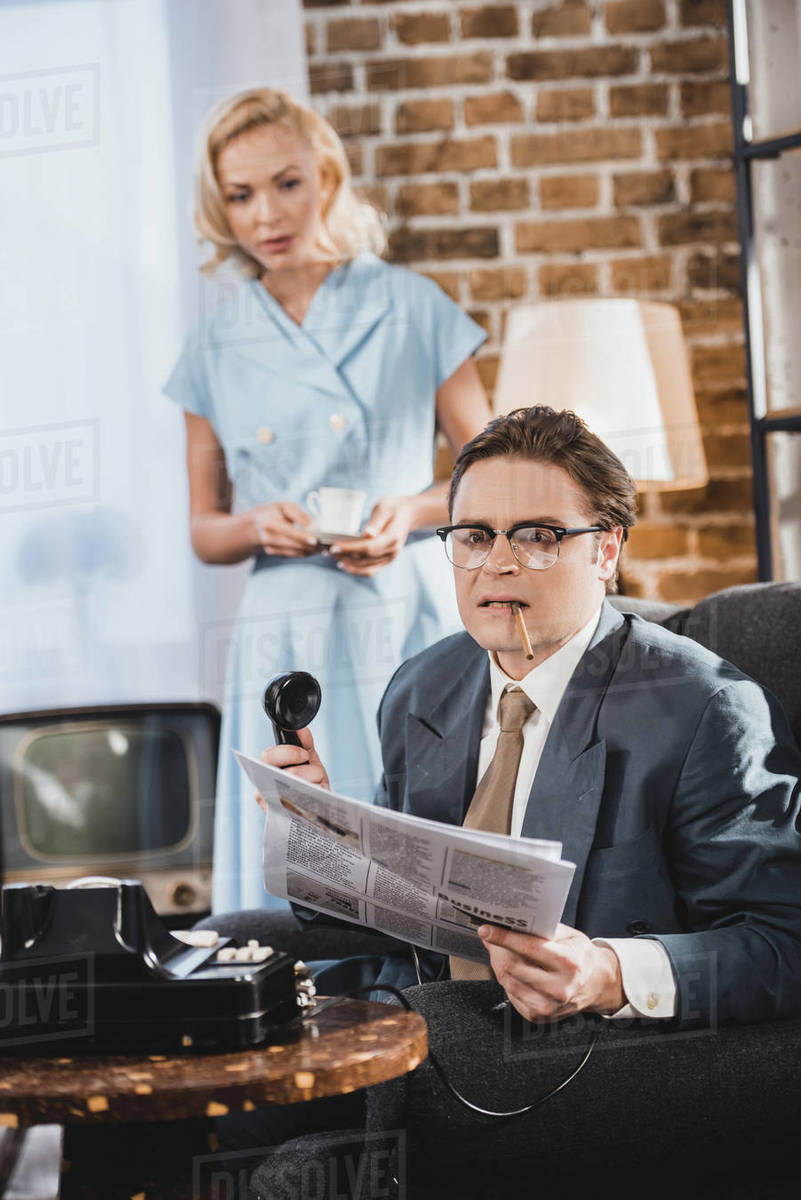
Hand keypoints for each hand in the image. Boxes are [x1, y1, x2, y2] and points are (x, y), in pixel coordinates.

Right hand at [247, 501, 318, 557]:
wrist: (253, 526)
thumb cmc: (272, 512)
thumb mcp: (283, 506)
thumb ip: (298, 514)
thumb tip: (313, 525)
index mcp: (269, 523)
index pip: (289, 532)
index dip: (303, 537)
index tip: (316, 540)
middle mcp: (268, 538)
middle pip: (294, 545)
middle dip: (312, 546)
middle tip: (328, 544)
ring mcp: (270, 548)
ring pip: (296, 552)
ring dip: (312, 551)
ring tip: (325, 546)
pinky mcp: (274, 554)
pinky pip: (294, 555)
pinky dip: (306, 552)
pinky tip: (316, 549)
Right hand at [255, 727, 329, 810]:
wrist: (317, 810)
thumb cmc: (309, 782)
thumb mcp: (309, 761)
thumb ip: (305, 744)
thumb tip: (302, 730)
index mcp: (268, 768)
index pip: (268, 756)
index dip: (288, 753)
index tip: (305, 754)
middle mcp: (265, 786)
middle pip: (285, 774)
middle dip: (306, 772)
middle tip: (316, 773)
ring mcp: (273, 804)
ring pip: (296, 790)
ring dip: (314, 785)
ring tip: (320, 786)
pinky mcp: (285, 817)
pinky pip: (302, 806)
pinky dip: (315, 798)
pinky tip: (320, 797)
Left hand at [330, 496, 414, 575]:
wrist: (408, 514)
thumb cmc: (393, 508)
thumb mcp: (384, 507)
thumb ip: (376, 521)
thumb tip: (367, 534)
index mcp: (392, 538)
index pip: (368, 547)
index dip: (350, 549)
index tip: (333, 547)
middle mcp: (392, 551)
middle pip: (364, 559)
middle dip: (344, 556)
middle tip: (326, 550)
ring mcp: (390, 558)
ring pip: (365, 568)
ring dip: (347, 564)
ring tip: (330, 556)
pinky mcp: (385, 561)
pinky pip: (370, 571)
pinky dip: (356, 570)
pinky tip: (343, 565)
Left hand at [478, 923, 624, 1021]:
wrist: (595, 984)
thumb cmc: (578, 955)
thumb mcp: (568, 935)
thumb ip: (541, 929)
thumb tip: (508, 922)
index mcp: (568, 963)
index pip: (529, 948)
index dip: (504, 937)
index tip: (485, 929)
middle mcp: (559, 988)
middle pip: (513, 966)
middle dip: (497, 949)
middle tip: (491, 936)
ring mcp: (549, 1006)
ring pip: (508, 981)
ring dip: (499, 963)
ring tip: (501, 950)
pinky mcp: (538, 1016)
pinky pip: (510, 994)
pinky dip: (507, 979)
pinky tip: (515, 969)